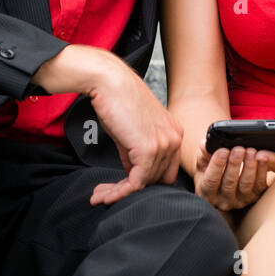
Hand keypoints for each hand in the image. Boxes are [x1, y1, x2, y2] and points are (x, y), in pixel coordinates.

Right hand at [37, 45, 182, 205]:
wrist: (109, 82)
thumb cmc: (118, 100)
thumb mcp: (132, 132)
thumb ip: (136, 155)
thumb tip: (131, 174)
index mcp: (174, 132)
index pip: (165, 170)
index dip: (144, 182)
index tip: (120, 188)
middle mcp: (174, 139)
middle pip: (157, 180)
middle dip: (131, 189)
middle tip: (105, 194)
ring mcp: (164, 145)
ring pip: (145, 183)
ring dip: (120, 192)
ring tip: (99, 194)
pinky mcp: (148, 150)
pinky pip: (136, 182)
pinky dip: (119, 192)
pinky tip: (105, 193)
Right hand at [193, 144, 271, 211]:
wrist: (223, 187)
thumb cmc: (209, 174)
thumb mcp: (202, 165)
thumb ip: (204, 154)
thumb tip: (204, 144)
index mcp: (207, 192)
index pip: (211, 180)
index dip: (217, 165)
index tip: (223, 151)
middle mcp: (223, 200)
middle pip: (230, 182)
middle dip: (235, 164)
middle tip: (239, 149)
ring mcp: (240, 200)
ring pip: (246, 184)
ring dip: (250, 167)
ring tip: (251, 152)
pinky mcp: (254, 197)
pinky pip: (259, 185)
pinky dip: (262, 171)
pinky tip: (262, 158)